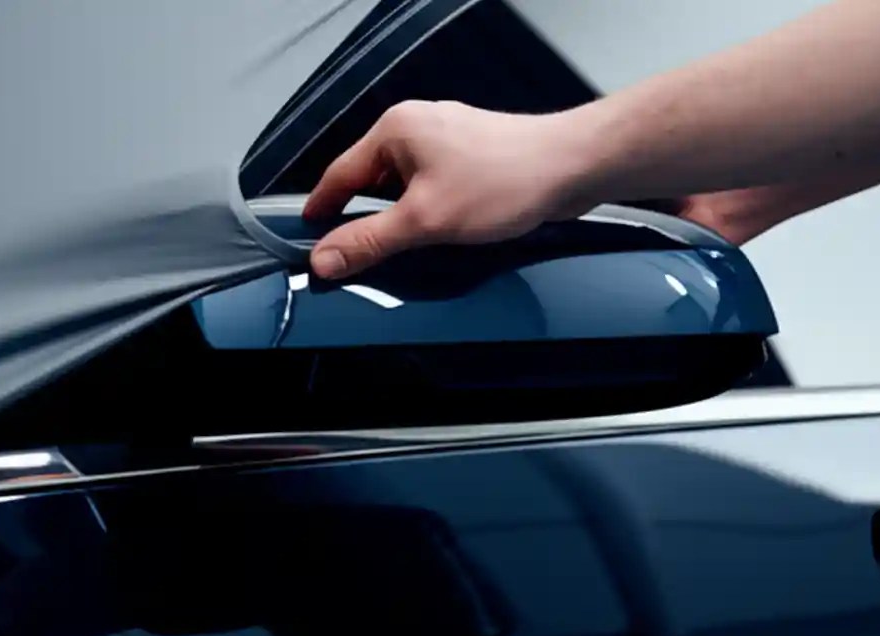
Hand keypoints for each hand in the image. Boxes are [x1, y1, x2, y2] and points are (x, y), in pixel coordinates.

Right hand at [303, 101, 581, 278]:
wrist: (573, 166)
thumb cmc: (501, 184)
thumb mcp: (425, 220)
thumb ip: (370, 241)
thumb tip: (322, 260)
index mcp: (393, 131)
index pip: (338, 177)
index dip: (320, 214)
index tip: (306, 245)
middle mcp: (415, 128)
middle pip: (369, 183)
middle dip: (362, 221)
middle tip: (351, 262)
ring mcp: (445, 141)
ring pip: (403, 189)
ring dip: (398, 221)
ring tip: (395, 256)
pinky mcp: (471, 157)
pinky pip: (431, 189)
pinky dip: (426, 214)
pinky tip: (434, 239)